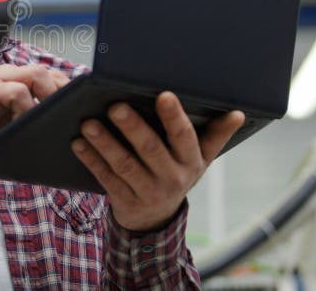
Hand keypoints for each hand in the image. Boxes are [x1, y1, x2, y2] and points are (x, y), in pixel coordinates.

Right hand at [0, 64, 69, 156]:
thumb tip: (62, 124)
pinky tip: (23, 124)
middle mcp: (7, 75)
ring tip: (49, 117)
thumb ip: (30, 116)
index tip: (77, 108)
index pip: (49, 75)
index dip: (65, 89)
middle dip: (62, 92)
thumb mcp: (11, 124)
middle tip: (67, 115)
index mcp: (13, 80)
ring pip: (37, 74)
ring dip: (48, 96)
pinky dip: (26, 108)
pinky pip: (17, 92)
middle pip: (47, 71)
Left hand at [71, 91, 244, 231]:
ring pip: (124, 165)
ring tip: (88, 123)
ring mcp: (147, 191)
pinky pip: (106, 178)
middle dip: (133, 126)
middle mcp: (171, 177)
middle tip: (115, 106)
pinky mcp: (124, 201)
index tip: (164, 95)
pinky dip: (91, 160)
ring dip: (104, 143)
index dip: (174, 117)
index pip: (184, 136)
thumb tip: (238, 113)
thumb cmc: (177, 173)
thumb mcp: (200, 158)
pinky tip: (77, 143)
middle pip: (150, 149)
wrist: (157, 219)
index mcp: (191, 161)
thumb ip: (215, 135)